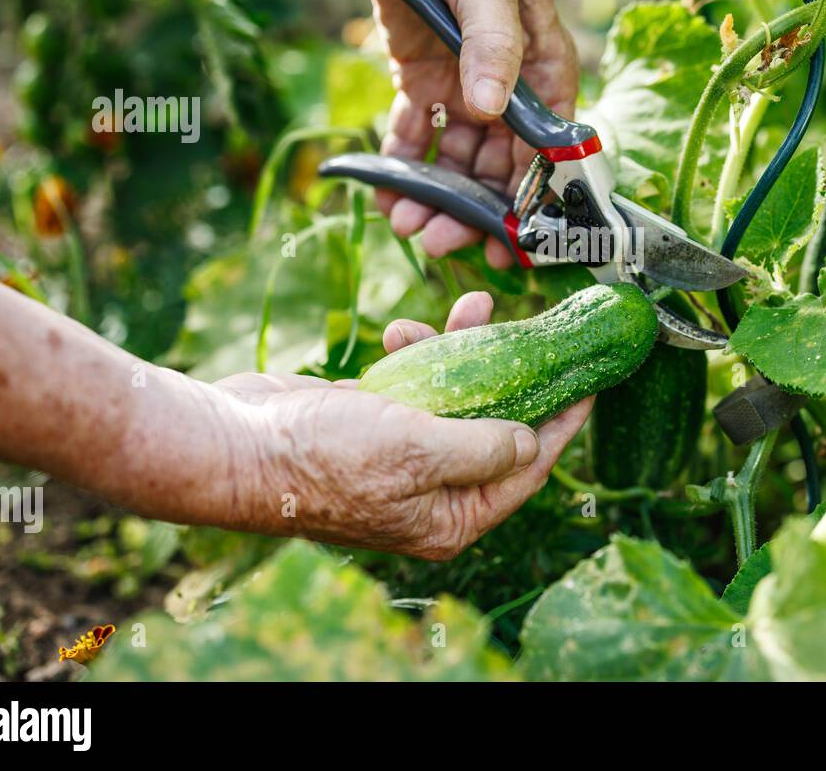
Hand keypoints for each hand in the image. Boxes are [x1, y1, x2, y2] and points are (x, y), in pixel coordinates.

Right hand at [215, 292, 590, 558]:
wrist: (234, 443)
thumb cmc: (322, 459)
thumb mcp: (420, 452)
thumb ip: (484, 448)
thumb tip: (530, 444)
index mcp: (450, 518)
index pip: (527, 470)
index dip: (562, 425)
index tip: (590, 385)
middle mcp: (430, 492)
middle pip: (495, 427)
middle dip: (511, 373)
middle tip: (534, 329)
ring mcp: (399, 456)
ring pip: (454, 396)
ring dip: (461, 350)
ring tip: (470, 308)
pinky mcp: (371, 423)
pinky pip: (413, 383)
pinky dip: (414, 354)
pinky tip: (401, 330)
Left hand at [367, 0, 578, 268]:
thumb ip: (493, 42)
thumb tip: (489, 107)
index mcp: (543, 70)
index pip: (546, 148)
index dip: (531, 198)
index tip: (511, 241)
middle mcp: (507, 90)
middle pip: (497, 167)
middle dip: (471, 209)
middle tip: (442, 242)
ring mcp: (464, 90)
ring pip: (454, 161)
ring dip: (433, 196)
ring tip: (406, 225)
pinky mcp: (423, 84)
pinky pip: (414, 137)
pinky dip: (400, 166)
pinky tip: (384, 193)